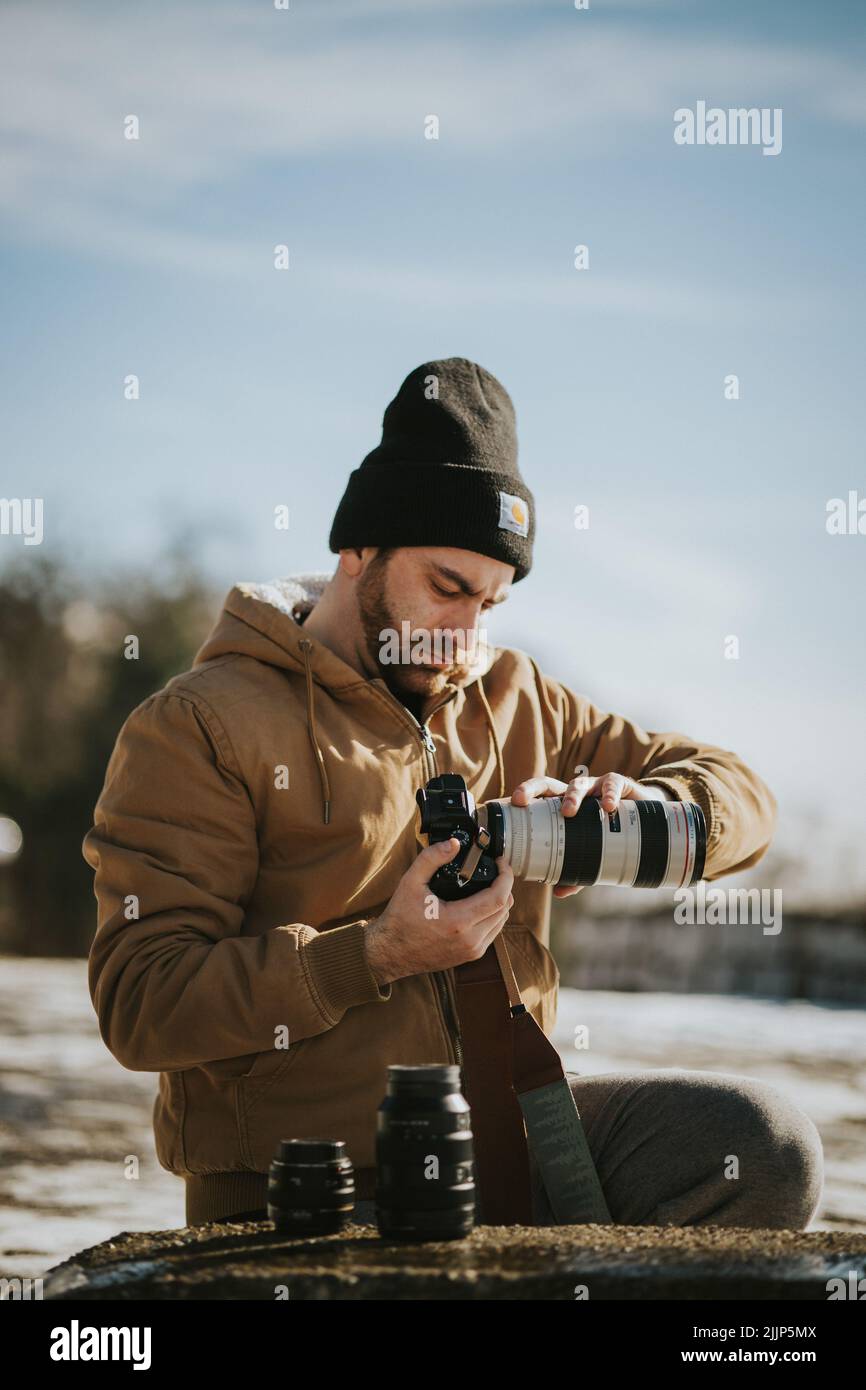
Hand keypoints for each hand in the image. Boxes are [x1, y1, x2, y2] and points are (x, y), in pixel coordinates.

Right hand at [364, 838, 514, 984]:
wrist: (390, 953)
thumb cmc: (399, 919)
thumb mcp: (410, 883)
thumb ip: (431, 859)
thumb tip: (454, 843)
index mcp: (458, 922)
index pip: (499, 897)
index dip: (506, 876)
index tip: (500, 863)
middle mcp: (470, 940)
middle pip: (505, 909)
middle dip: (505, 886)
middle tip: (495, 870)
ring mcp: (472, 951)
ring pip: (502, 921)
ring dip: (501, 901)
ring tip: (490, 884)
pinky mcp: (470, 956)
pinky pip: (493, 932)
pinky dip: (493, 916)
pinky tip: (482, 904)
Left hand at [510, 773, 670, 897]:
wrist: (650, 823)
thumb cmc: (611, 835)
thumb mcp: (592, 852)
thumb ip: (576, 870)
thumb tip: (559, 893)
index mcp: (562, 806)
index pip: (537, 796)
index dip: (522, 797)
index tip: (510, 805)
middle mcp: (576, 794)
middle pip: (548, 783)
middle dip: (532, 788)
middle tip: (523, 801)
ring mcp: (597, 787)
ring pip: (579, 783)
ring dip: (571, 796)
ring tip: (569, 811)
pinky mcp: (621, 785)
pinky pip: (613, 784)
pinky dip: (610, 794)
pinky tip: (609, 806)